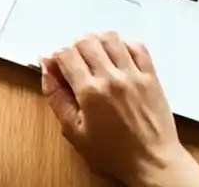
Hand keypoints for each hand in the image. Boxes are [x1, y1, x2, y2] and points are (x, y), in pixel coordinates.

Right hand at [41, 32, 198, 186]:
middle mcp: (112, 77)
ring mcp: (134, 74)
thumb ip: (57, 98)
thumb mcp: (75, 132)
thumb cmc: (112, 151)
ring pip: (111, 38)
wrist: (151, 160)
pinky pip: (137, 46)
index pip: (66, 54)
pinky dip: (124, 46)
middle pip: (87, 41)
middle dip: (75, 48)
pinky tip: (118, 59)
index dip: (57, 57)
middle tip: (76, 63)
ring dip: (98, 42)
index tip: (58, 66)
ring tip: (96, 58)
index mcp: (90, 92)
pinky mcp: (151, 75)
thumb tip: (47, 70)